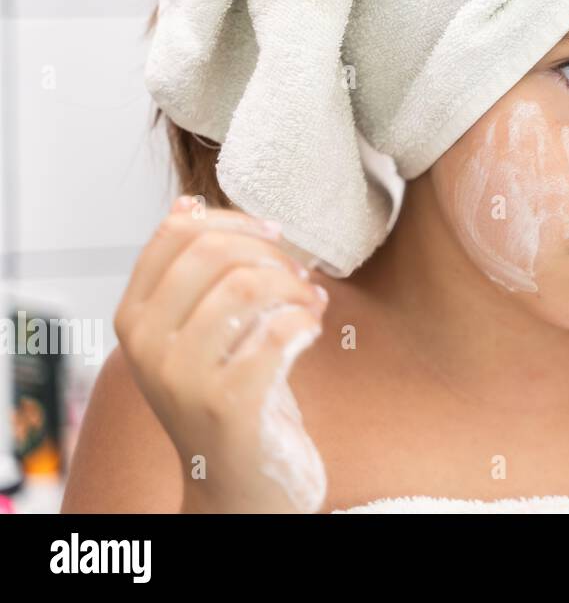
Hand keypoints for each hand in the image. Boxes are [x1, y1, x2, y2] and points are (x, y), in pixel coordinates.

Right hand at [113, 197, 329, 512]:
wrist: (242, 483)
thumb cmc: (229, 395)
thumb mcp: (197, 332)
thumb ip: (192, 276)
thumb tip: (188, 204)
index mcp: (134, 318)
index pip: (175, 233)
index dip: (234, 220)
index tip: (272, 235)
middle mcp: (148, 347)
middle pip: (214, 252)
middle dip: (272, 252)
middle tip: (300, 274)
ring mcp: (183, 378)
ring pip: (248, 286)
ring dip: (295, 286)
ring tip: (310, 301)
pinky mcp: (229, 405)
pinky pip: (279, 332)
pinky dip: (309, 320)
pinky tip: (314, 327)